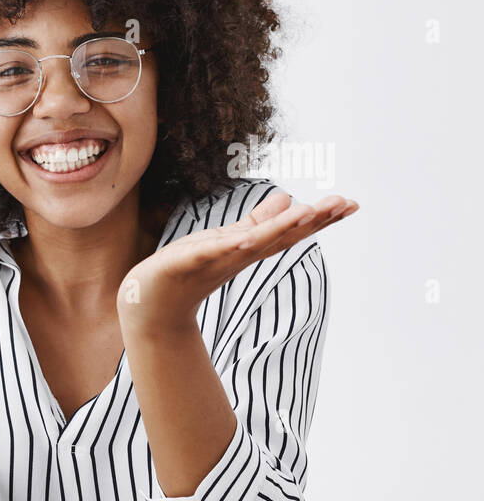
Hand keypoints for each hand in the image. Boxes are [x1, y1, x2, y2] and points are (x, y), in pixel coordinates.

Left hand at [118, 192, 358, 333]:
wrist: (151, 300)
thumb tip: (289, 200)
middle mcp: (239, 255)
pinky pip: (210, 254)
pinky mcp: (188, 263)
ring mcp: (215, 260)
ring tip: (309, 212)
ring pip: (253, 243)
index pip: (290, 231)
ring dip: (281, 229)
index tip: (350, 204)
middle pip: (281, 237)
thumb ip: (257, 222)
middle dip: (313, 221)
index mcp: (249, 248)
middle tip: (344, 204)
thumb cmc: (188, 268)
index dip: (320, 219)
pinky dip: (226, 247)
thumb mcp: (227, 239)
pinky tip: (243, 240)